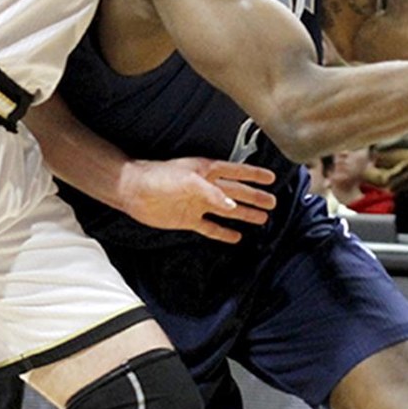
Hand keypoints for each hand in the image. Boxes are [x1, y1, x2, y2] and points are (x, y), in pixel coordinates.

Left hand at [119, 158, 275, 243]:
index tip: (272, 178)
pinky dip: (223, 232)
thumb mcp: (189, 181)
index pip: (238, 172)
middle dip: (255, 197)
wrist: (135, 192)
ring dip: (244, 214)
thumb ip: (212, 193)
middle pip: (237, 192)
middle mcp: (206, 188)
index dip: (255, 175)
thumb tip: (233, 208)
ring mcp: (198, 204)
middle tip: (273, 203)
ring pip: (228, 210)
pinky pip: (211, 227)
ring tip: (262, 219)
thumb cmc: (160, 178)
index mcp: (208, 171)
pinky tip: (236, 236)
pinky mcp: (188, 219)